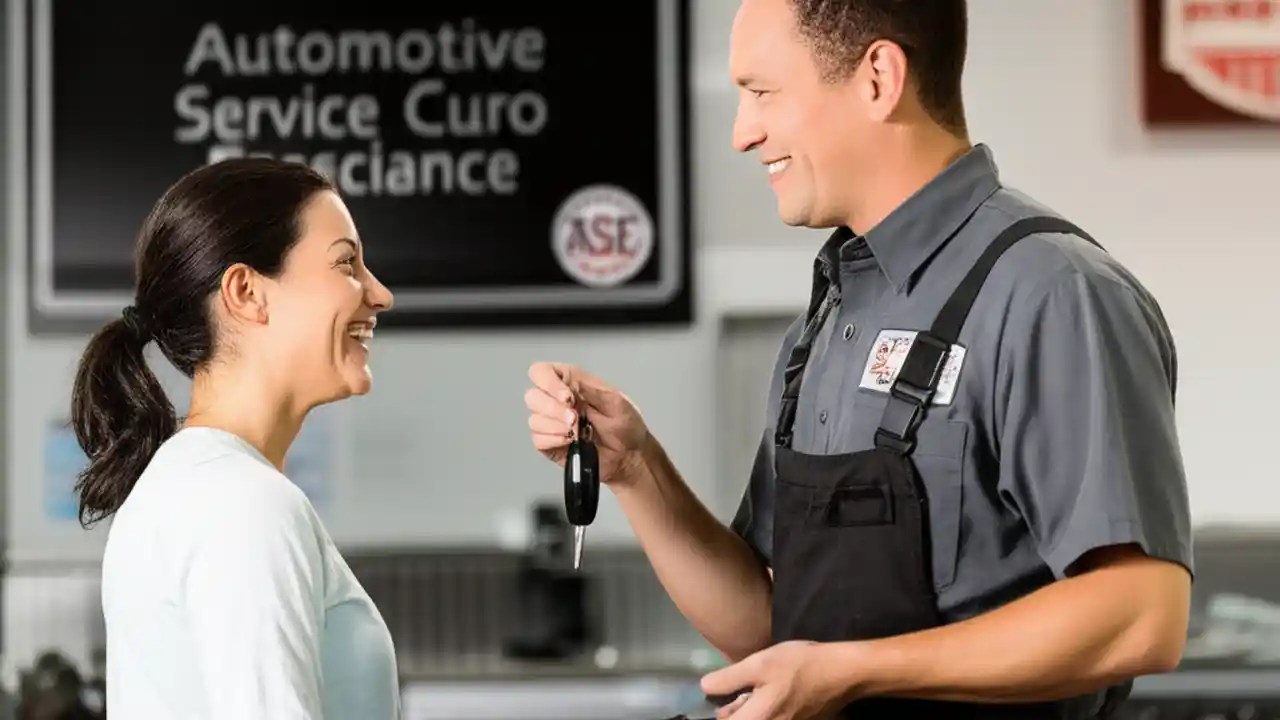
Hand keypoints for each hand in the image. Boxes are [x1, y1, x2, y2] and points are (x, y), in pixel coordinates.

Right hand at [524, 362, 650, 483]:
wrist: (629, 456)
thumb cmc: (626, 427)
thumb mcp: (618, 403)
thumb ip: (595, 391)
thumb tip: (575, 383)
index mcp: (572, 383)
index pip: (541, 372)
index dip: (548, 382)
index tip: (567, 397)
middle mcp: (557, 401)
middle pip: (532, 396)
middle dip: (553, 408)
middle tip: (575, 418)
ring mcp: (552, 423)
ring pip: (534, 419)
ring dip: (556, 427)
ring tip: (577, 432)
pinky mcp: (550, 443)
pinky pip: (538, 439)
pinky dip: (554, 440)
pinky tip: (570, 441)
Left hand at [700, 641, 851, 719]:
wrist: (843, 673)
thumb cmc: (800, 665)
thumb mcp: (760, 664)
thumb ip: (729, 678)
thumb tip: (704, 687)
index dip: (721, 709)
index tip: (725, 695)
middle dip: (734, 710)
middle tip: (743, 688)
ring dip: (750, 709)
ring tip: (758, 689)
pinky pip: (771, 718)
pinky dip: (766, 709)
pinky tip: (773, 693)